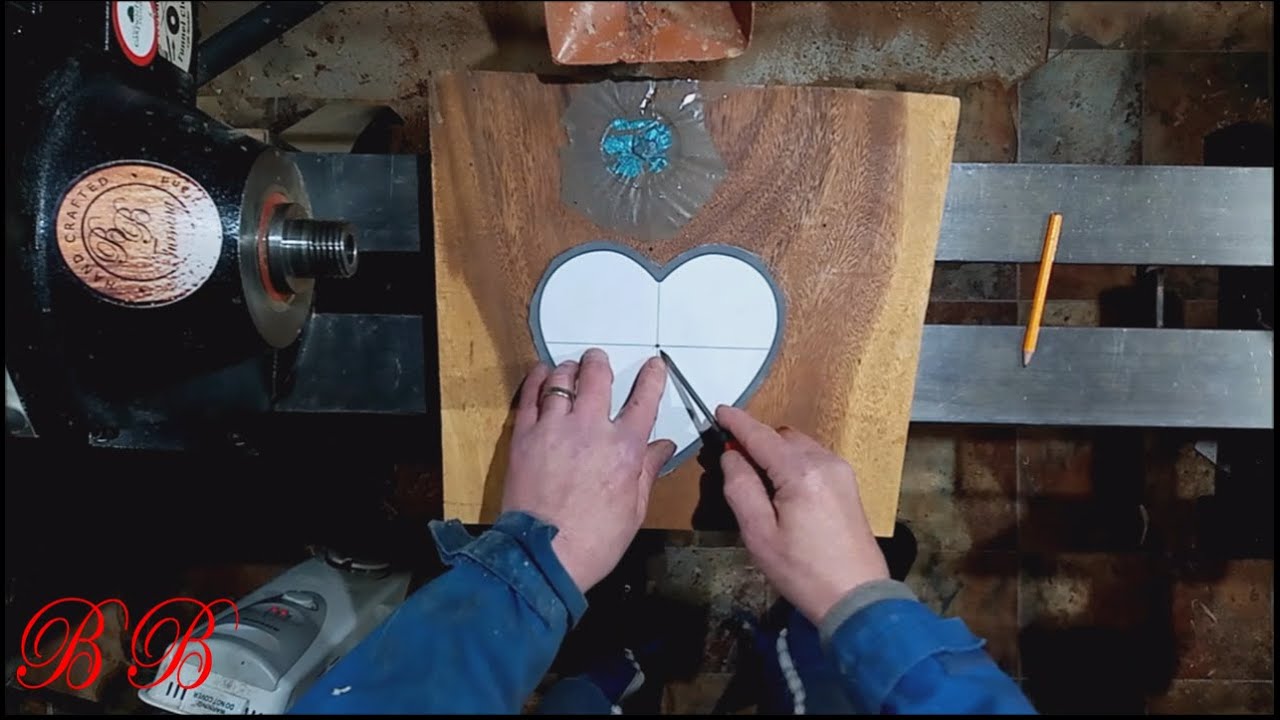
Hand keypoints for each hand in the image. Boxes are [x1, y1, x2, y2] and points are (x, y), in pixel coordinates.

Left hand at [502, 348, 674, 592]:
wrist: (543, 556)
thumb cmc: (595, 540)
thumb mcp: (634, 509)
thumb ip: (647, 470)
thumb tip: (663, 447)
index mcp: (624, 448)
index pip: (644, 399)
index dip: (652, 377)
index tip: (653, 365)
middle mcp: (590, 429)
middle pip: (597, 377)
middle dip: (600, 363)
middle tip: (599, 360)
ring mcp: (554, 429)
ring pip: (562, 380)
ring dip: (569, 369)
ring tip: (570, 368)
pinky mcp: (524, 436)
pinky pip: (530, 396)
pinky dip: (537, 379)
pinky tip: (542, 374)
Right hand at [716, 406, 889, 624]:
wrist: (856, 598)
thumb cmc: (803, 571)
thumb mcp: (759, 534)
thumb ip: (741, 488)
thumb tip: (731, 457)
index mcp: (801, 473)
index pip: (761, 436)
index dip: (737, 422)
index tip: (719, 412)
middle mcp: (825, 462)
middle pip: (782, 437)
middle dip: (756, 443)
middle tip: (734, 466)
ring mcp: (841, 472)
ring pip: (799, 446)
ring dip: (776, 454)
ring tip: (759, 485)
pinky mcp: (848, 485)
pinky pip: (814, 460)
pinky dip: (793, 464)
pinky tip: (784, 491)